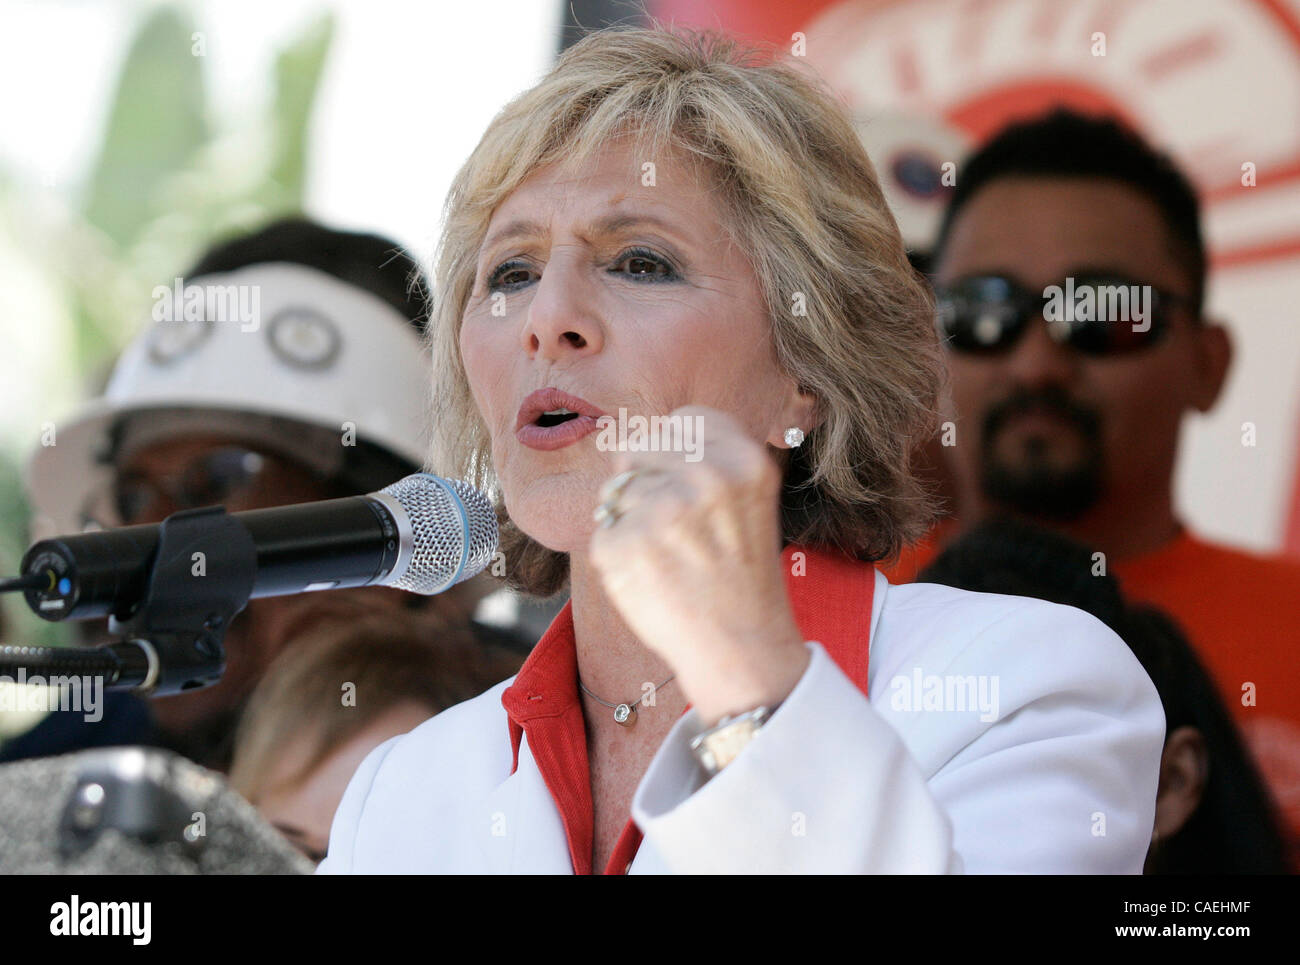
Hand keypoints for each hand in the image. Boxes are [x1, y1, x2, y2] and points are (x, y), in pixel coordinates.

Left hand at [588, 405, 809, 725]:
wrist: (740, 650)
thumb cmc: (738, 576)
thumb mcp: (747, 503)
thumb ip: (704, 462)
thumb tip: (627, 440)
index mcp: (745, 461)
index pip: (685, 420)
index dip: (676, 450)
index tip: (686, 484)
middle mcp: (706, 478)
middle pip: (640, 447)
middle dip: (643, 481)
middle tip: (672, 530)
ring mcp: (662, 511)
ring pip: (618, 491)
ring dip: (630, 521)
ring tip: (668, 559)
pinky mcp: (623, 545)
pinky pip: (604, 531)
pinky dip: (617, 556)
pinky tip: (650, 579)